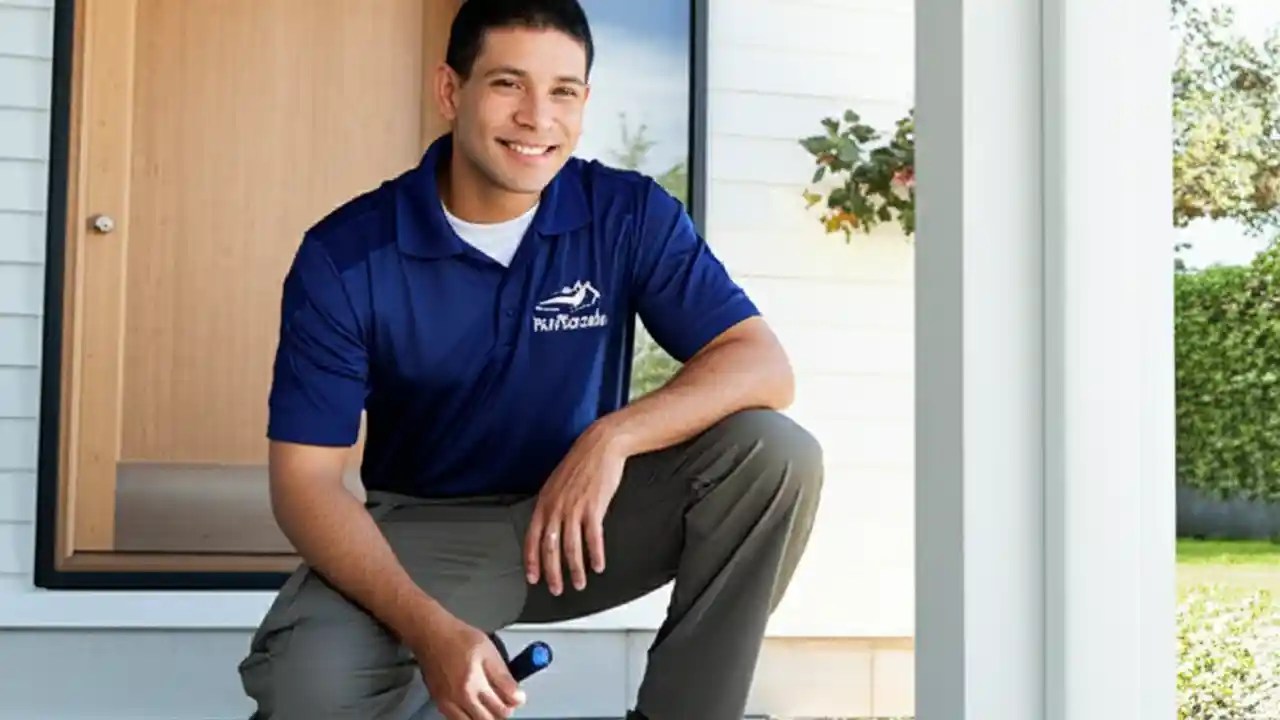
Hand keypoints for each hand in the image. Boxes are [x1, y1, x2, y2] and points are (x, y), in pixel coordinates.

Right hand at [412, 616, 524, 719]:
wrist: (431, 634)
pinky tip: (474, 705)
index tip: (517, 696)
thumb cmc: (458, 638)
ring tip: (490, 704)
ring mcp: (447, 702)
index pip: (502, 709)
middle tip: (505, 701)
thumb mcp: (489, 652)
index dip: (514, 703)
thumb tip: (517, 696)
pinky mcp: (439, 702)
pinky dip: (469, 717)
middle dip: (500, 713)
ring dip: (484, 717)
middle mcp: (459, 697)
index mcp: (474, 683)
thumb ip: (504, 677)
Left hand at [524, 424, 627, 594]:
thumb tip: (548, 527)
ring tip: (580, 583)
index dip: (532, 561)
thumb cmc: (579, 464)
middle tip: (556, 589)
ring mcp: (574, 508)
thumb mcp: (556, 484)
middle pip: (550, 548)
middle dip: (553, 573)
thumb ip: (551, 506)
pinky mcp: (594, 508)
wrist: (599, 446)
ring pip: (572, 547)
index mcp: (544, 503)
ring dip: (575, 569)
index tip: (533, 578)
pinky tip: (598, 566)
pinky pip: (593, 538)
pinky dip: (595, 555)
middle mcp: (556, 508)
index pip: (532, 538)